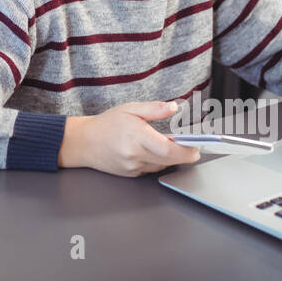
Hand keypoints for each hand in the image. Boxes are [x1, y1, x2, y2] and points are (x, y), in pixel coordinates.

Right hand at [58, 101, 202, 175]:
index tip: (197, 147)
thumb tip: (174, 107)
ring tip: (168, 145)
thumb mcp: (130, 108)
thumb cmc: (107, 124)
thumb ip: (154, 108)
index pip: (167, 149)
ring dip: (170, 158)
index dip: (186, 150)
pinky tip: (152, 151)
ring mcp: (132, 166)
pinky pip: (151, 169)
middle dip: (184, 155)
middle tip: (193, 148)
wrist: (84, 142)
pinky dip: (157, 161)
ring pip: (161, 165)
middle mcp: (134, 154)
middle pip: (168, 160)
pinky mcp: (131, 174)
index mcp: (136, 136)